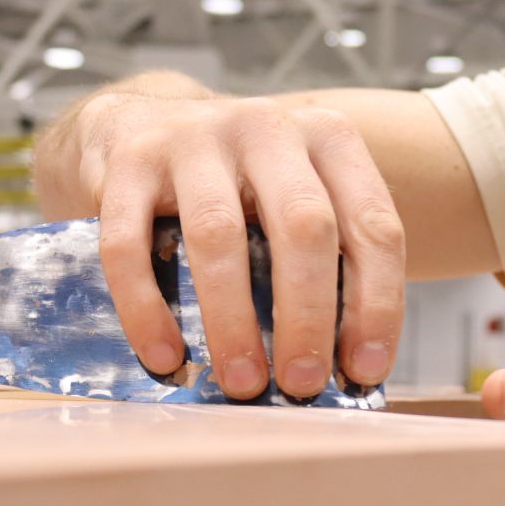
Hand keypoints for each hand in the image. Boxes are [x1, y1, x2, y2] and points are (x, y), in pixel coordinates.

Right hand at [39, 80, 406, 399]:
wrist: (141, 121)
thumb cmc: (240, 186)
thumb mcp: (297, 198)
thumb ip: (325, 263)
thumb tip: (341, 370)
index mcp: (329, 138)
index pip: (373, 225)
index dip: (376, 305)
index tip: (362, 372)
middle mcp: (268, 128)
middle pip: (304, 225)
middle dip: (308, 317)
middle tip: (301, 384)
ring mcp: (194, 137)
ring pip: (218, 236)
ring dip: (232, 322)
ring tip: (242, 382)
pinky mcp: (129, 161)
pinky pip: (131, 245)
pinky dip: (147, 309)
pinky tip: (164, 356)